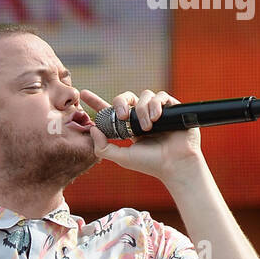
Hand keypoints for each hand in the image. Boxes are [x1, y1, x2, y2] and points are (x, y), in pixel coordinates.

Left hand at [80, 88, 202, 180]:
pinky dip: (155, 105)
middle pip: (126, 97)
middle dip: (121, 102)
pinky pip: (160, 96)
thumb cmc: (150, 163)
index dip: (97, 102)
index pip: (111, 111)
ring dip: (142, 111)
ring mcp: (156, 111)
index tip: (83, 94)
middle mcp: (141, 117)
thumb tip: (92, 129)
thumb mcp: (122, 157)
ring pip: (143, 96)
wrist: (175, 164)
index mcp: (128, 127)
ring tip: (147, 128)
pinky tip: (156, 118)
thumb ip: (103, 147)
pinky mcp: (171, 107)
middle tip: (123, 116)